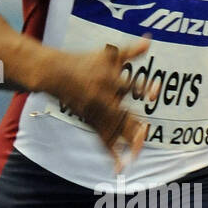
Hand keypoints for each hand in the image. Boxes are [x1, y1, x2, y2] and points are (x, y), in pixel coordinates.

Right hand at [45, 39, 150, 172]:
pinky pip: (102, 140)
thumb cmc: (85, 61)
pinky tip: (120, 167)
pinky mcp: (90, 122)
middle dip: (132, 124)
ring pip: (112, 130)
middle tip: (145, 134)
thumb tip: (151, 40)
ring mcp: (96, 112)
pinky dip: (111, 153)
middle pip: (120, 113)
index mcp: (110, 79)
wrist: (54, 73)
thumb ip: (131, 51)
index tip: (152, 95)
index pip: (129, 85)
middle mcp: (103, 97)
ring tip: (137, 154)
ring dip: (124, 142)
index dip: (142, 88)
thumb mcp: (108, 55)